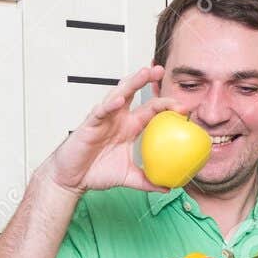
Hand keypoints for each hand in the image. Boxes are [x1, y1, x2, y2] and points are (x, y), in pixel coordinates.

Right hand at [44, 66, 186, 194]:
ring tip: (144, 73)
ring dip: (131, 83)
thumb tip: (168, 187)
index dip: (166, 105)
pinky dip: (110, 105)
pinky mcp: (90, 124)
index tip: (184, 107)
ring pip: (118, 94)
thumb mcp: (128, 177)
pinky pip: (101, 112)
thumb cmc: (96, 172)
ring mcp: (104, 119)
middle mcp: (117, 119)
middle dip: (147, 79)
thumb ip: (147, 181)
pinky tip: (120, 100)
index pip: (151, 110)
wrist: (73, 179)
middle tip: (161, 70)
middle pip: (134, 93)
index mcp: (129, 128)